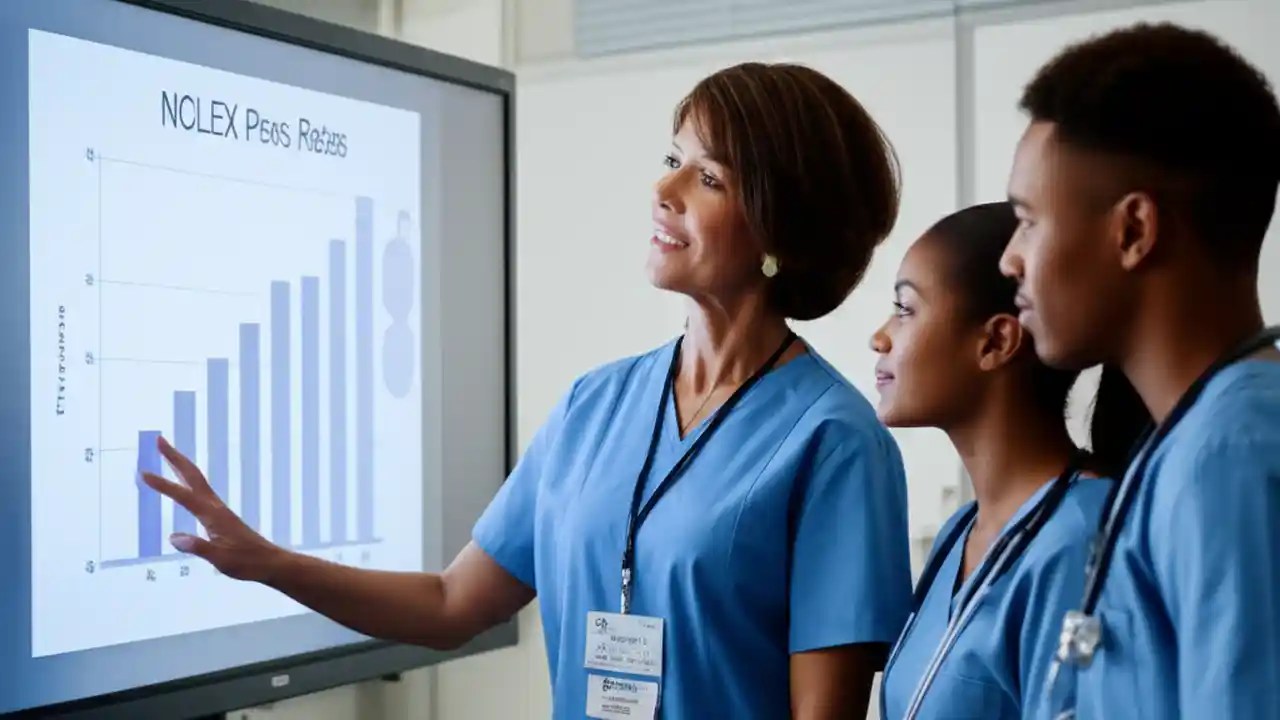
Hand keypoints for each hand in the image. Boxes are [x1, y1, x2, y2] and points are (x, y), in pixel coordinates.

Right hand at [142, 435, 281, 582]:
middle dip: (175, 457)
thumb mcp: (220, 559)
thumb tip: (173, 537)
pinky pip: (200, 491)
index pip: (184, 496)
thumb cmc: (246, 562)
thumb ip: (198, 547)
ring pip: (197, 481)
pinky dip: (189, 481)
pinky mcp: (221, 516)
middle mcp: (215, 507)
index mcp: (213, 515)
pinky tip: (186, 485)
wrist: (268, 562)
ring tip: (168, 454)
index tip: (144, 473)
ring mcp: (219, 510)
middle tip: (159, 440)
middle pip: (193, 475)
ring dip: (182, 465)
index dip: (163, 485)